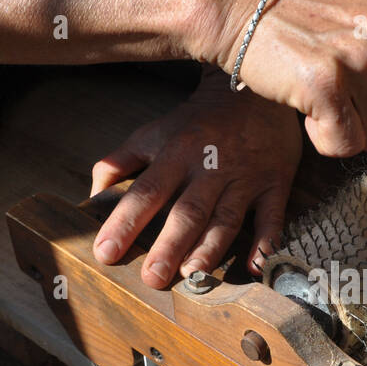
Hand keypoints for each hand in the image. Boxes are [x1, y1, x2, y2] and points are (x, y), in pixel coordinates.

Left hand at [90, 68, 302, 287]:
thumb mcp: (153, 133)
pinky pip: (272, 217)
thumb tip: (92, 197)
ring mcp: (244, 178)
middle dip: (169, 245)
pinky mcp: (274, 184)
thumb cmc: (196, 121)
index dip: (125, 222)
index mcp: (175, 155)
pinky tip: (256, 266)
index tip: (106, 253)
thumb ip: (119, 162)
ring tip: (195, 274)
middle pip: (187, 211)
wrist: (254, 88)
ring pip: (226, 217)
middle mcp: (209, 168)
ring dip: (211, 247)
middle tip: (153, 277)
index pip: (146, 193)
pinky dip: (266, 242)